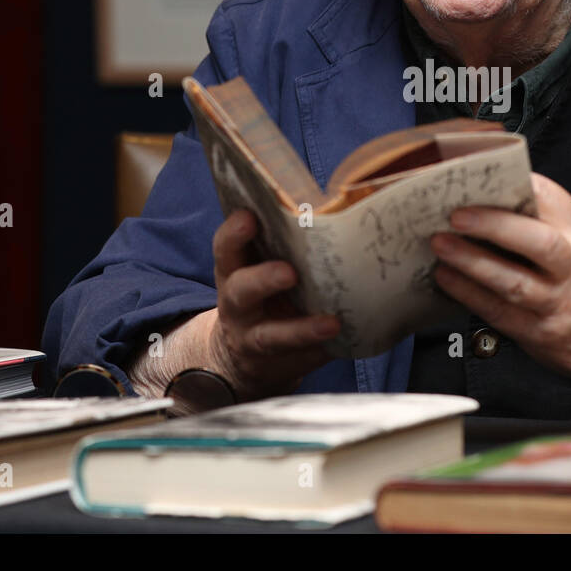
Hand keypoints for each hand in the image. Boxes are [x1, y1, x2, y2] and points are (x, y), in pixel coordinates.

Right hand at [204, 208, 340, 400]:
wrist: (244, 355)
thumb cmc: (264, 293)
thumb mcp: (258, 268)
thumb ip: (280, 244)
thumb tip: (329, 205)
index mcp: (233, 272)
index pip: (225, 249)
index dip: (233, 233)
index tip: (249, 216)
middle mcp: (237, 306)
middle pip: (241, 291)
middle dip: (264, 279)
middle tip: (290, 272)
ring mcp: (253, 340)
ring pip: (271, 337)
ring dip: (301, 330)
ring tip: (330, 324)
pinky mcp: (278, 365)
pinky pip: (301, 360)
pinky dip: (322, 352)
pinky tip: (345, 342)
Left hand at [429, 173, 570, 406]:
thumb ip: (543, 221)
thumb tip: (483, 196)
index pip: (553, 200)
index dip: (517, 185)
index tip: (482, 175)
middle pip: (539, 243)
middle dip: (494, 225)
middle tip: (456, 214)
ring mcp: (559, 303)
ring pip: (515, 282)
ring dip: (472, 262)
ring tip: (440, 244)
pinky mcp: (540, 332)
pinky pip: (500, 311)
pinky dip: (469, 293)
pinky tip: (446, 278)